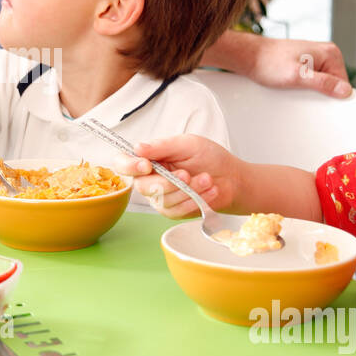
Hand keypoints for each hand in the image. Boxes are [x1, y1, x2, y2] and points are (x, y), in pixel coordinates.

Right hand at [119, 134, 239, 217]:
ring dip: (187, 190)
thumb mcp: (187, 144)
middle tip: (187, 174)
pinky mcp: (173, 211)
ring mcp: (160, 197)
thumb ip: (161, 146)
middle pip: (141, 186)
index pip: (123, 163)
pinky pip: (175, 210)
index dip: (129, 166)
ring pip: (161, 199)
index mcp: (149, 158)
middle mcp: (150, 178)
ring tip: (207, 180)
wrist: (231, 178)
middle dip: (166, 182)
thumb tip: (137, 148)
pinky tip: (208, 191)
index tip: (146, 165)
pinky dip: (194, 200)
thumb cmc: (209, 158)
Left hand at [209, 31, 351, 97]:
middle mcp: (326, 53)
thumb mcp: (297, 76)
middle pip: (335, 85)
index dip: (333, 97)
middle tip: (302, 95)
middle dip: (322, 94)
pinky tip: (294, 88)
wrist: (249, 56)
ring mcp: (317, 58)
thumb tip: (345, 91)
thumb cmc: (268, 63)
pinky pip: (314, 81)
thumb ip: (321, 83)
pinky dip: (306, 88)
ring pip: (323, 84)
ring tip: (296, 90)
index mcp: (331, 53)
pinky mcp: (306, 63)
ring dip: (312, 92)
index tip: (320, 104)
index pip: (344, 84)